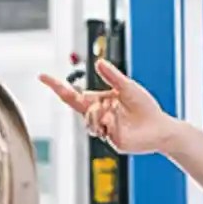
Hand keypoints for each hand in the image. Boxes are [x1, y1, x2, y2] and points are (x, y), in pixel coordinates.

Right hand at [39, 58, 175, 154]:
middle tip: (105, 103)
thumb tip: (98, 62)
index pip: (73, 94)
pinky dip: (112, 122)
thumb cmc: (145, 106)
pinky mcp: (112, 141)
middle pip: (78, 107)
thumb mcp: (128, 87)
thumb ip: (113, 76)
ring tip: (116, 113)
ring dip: (100, 114)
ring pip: (89, 120)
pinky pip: (104, 129)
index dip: (57, 86)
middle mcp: (98, 115)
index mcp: (99, 101)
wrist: (160, 127)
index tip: (42, 76)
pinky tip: (121, 121)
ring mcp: (104, 129)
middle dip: (85, 103)